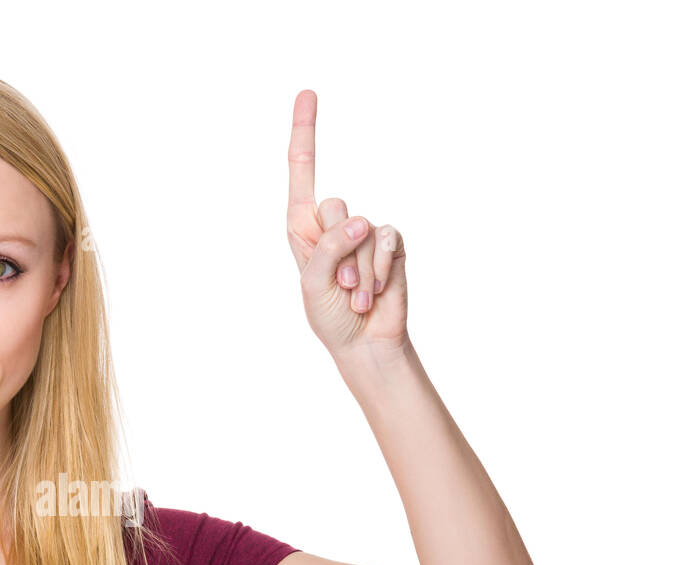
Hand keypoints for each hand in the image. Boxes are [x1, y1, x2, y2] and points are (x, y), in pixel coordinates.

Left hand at [287, 90, 409, 362]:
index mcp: (303, 229)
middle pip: (332, 205)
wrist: (364, 344)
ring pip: (360, 228)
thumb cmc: (329, 317)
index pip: (302, 173)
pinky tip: (376, 291)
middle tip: (337, 286)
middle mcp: (333, 224)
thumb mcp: (312, 284)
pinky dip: (379, 270)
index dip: (305, 133)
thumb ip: (328, 248)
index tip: (307, 93)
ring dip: (357, 271)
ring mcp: (364, 232)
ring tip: (355, 295)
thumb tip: (360, 219)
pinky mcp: (391, 243)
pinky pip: (386, 239)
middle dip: (335, 252)